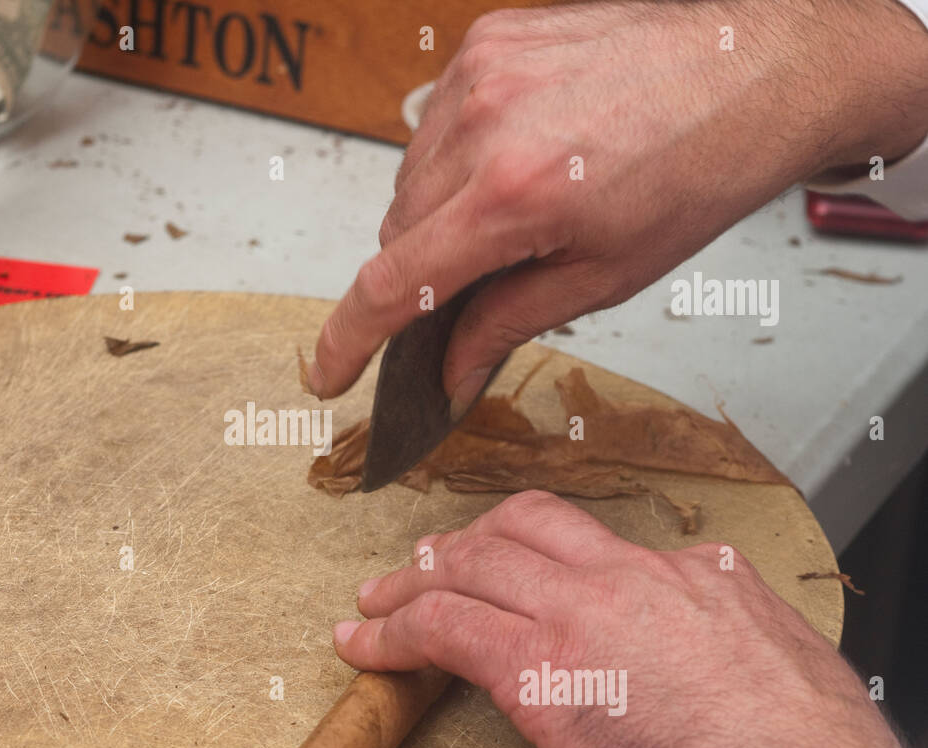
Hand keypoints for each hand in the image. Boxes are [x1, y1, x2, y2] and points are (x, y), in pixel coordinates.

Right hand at [308, 0, 927, 414]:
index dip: (348, 340)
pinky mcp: (486, 41)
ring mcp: (479, 74)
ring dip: (441, 213)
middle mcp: (482, 126)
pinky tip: (519, 154)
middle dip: (426, 271)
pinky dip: (457, 156)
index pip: (393, 284)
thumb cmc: (698, 167)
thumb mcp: (605, 274)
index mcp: (514, 196)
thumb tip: (450, 372)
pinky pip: (434, 123)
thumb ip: (507, 324)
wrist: (751, 66)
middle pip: (397, 233)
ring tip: (522, 204)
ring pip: (410, 180)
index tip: (328, 374)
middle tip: (482, 279)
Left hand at [333, 490, 904, 747]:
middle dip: (464, 542)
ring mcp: (572, 614)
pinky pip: (440, 628)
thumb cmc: (795, 746)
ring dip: (412, 580)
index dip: (539, 548)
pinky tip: (364, 643)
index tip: (519, 565)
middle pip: (519, 529)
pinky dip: (391, 632)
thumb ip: (721, 624)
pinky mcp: (531, 668)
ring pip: (468, 567)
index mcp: (688, 572)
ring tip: (378, 599)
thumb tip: (703, 623)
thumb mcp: (775, 652)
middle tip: (427, 560)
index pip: (593, 541)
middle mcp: (622, 577)